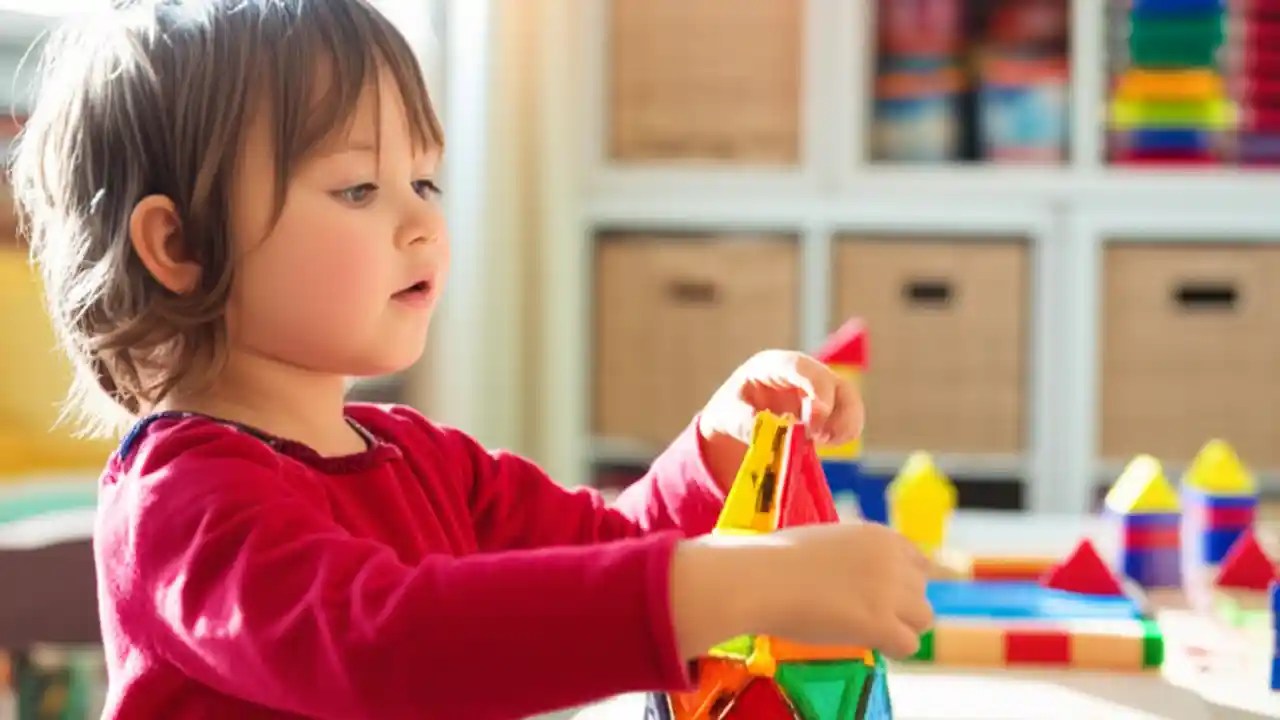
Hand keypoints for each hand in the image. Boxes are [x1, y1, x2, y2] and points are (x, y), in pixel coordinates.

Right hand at [670, 523, 931, 659]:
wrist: (759, 578)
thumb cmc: (776, 559)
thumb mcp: (827, 540)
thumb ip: (854, 555)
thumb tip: (859, 579)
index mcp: (879, 535)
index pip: (919, 561)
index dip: (903, 582)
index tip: (883, 596)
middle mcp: (892, 559)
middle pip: (922, 591)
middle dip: (900, 606)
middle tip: (867, 616)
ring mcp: (889, 591)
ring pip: (923, 618)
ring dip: (900, 627)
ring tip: (868, 631)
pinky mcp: (880, 622)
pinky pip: (909, 645)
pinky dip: (892, 649)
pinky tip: (869, 644)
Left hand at [696, 350, 864, 488]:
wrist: (739, 417)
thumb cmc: (732, 409)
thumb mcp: (726, 414)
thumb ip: (743, 421)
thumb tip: (765, 432)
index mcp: (773, 365)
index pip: (799, 367)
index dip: (814, 387)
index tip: (816, 416)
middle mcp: (802, 372)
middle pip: (832, 381)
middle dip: (832, 411)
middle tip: (817, 438)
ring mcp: (819, 387)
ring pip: (848, 398)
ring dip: (844, 423)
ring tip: (823, 442)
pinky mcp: (830, 406)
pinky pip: (850, 416)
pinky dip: (845, 431)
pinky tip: (827, 444)